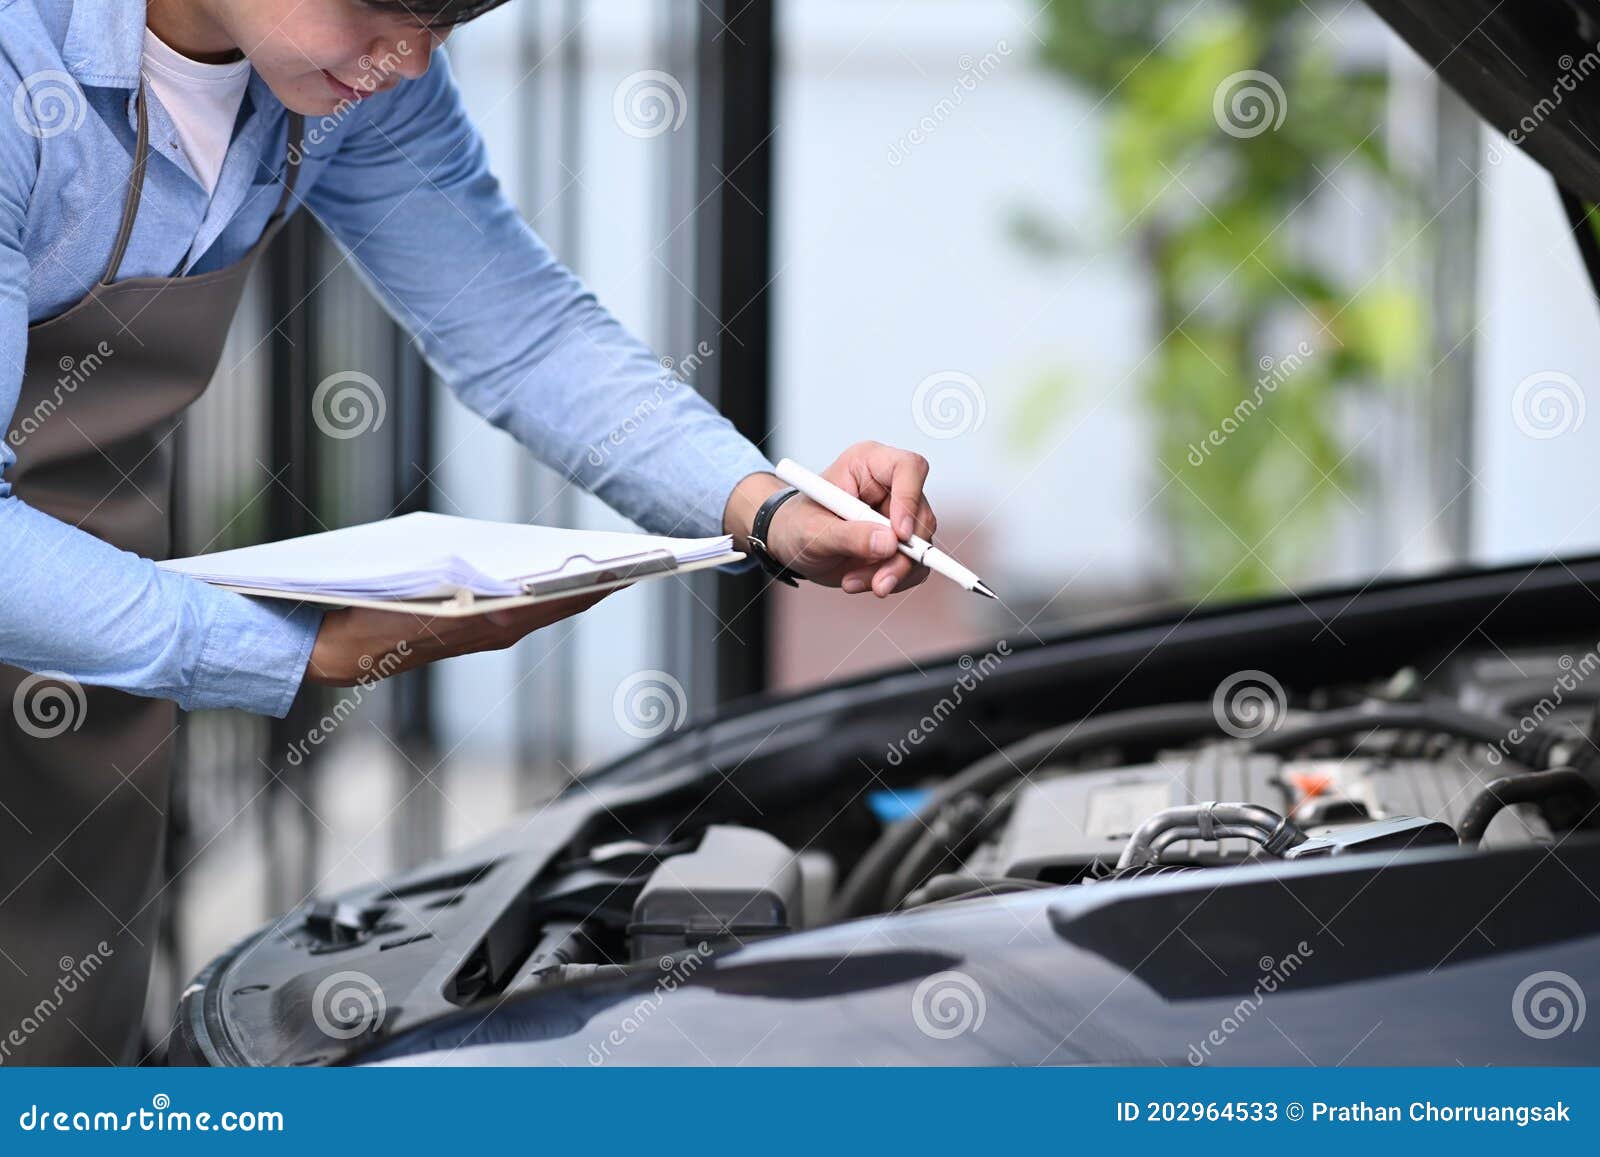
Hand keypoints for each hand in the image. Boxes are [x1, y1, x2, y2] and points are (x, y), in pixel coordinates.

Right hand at [304, 587, 620, 686]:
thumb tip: (522, 581)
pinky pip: (524, 612)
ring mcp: (487, 634)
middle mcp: (496, 631)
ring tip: (611, 565)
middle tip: (638, 561)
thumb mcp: (422, 591)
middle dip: (599, 584)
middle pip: (561, 605)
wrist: (337, 648)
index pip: (557, 601)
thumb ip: (471, 588)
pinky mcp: (475, 632)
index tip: (633, 568)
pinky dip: (549, 597)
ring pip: (545, 610)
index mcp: (489, 621)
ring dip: (577, 590)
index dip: (597, 585)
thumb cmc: (373, 610)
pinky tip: (560, 577)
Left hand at [723, 442, 937, 597]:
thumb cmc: (795, 524)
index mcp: (867, 465)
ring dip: (892, 572)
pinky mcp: (899, 544)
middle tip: (879, 580)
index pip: (908, 468)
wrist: (790, 545)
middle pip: (920, 515)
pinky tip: (861, 581)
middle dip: (902, 554)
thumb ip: (849, 536)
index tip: (898, 535)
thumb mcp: (813, 531)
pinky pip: (913, 566)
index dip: (910, 499)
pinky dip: (891, 580)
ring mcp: (896, 517)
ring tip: (853, 582)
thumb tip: (888, 543)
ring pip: (920, 546)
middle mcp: (888, 487)